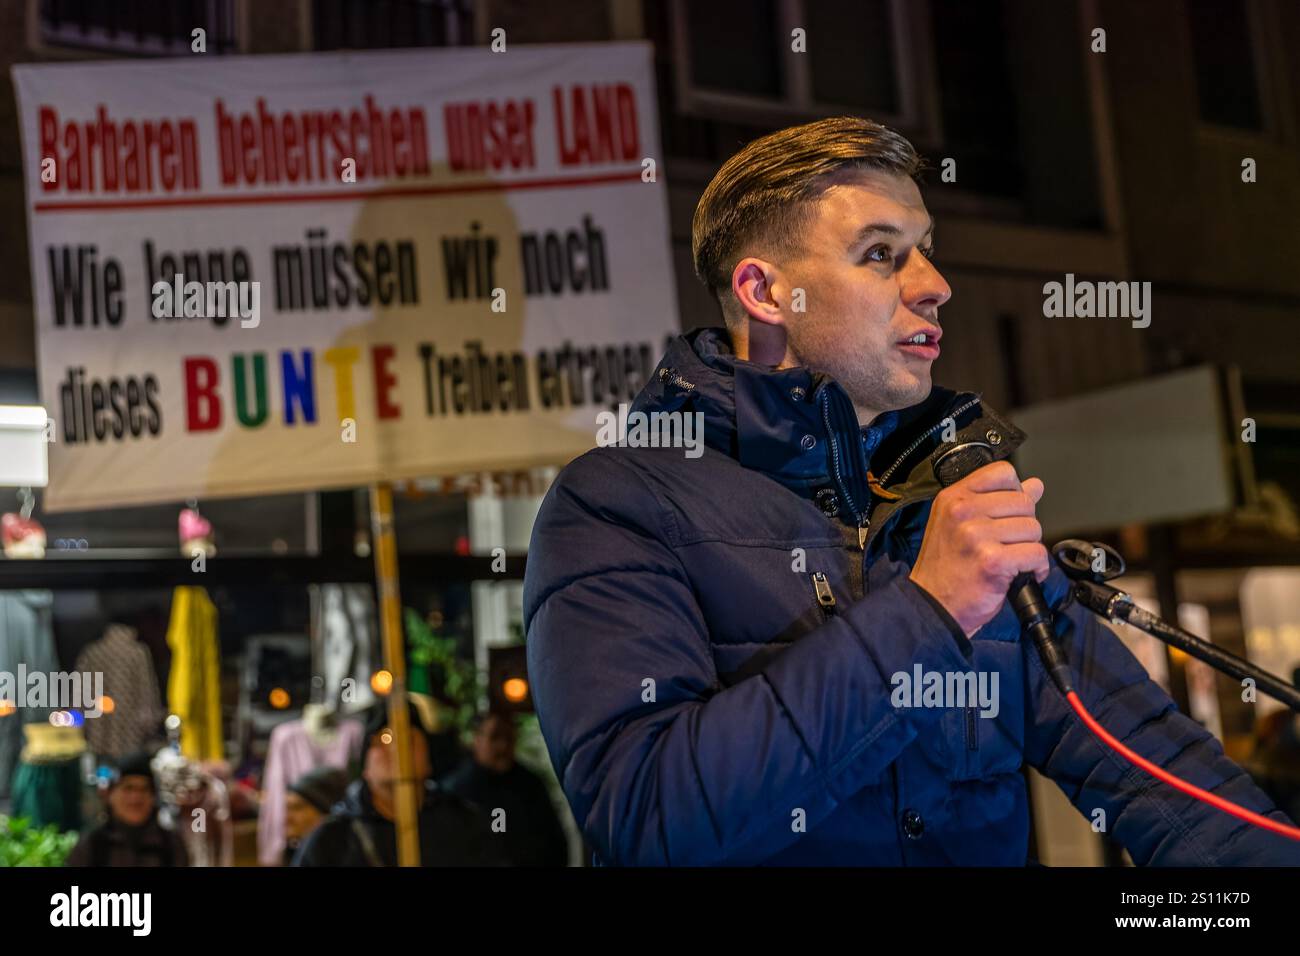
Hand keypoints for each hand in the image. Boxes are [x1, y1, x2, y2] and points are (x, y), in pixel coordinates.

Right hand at [908, 461, 1049, 637]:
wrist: (932, 605)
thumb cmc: (945, 567)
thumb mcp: (961, 524)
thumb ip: (996, 500)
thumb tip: (1034, 485)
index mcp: (954, 497)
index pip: (1003, 473)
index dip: (1013, 493)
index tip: (1005, 513)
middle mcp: (963, 511)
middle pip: (1024, 502)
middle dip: (1023, 526)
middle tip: (1005, 544)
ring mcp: (976, 535)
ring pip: (1033, 528)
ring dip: (1028, 548)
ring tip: (1009, 559)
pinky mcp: (992, 560)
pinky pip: (1036, 554)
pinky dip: (1035, 568)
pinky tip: (1020, 573)